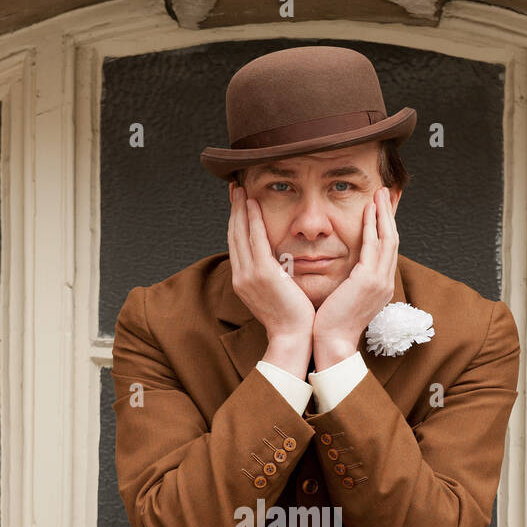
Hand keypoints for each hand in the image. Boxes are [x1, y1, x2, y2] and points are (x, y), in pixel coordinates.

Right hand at [228, 185, 313, 378]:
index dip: (236, 222)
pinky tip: (254, 203)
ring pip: (240, 233)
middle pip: (233, 235)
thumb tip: (279, 262)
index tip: (238, 204)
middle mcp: (241, 276)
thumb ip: (274, 275)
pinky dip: (253, 219)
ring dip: (240, 209)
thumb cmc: (292, 319)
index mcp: (243, 281)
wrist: (292, 337)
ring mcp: (249, 274)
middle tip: (235, 189)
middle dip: (234, 211)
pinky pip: (255, 239)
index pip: (237, 245)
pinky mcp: (262, 273)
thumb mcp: (278, 293)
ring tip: (241, 189)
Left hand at [312, 187, 398, 369]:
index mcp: (381, 287)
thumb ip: (351, 281)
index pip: (388, 250)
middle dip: (390, 214)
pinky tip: (369, 210)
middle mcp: (385, 282)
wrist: (333, 343)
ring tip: (381, 193)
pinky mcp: (369, 280)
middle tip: (386, 192)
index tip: (384, 209)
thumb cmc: (332, 324)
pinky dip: (372, 225)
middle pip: (393, 239)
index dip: (387, 227)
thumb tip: (346, 270)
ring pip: (388, 238)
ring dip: (384, 213)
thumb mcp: (346, 298)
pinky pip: (373, 245)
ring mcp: (380, 281)